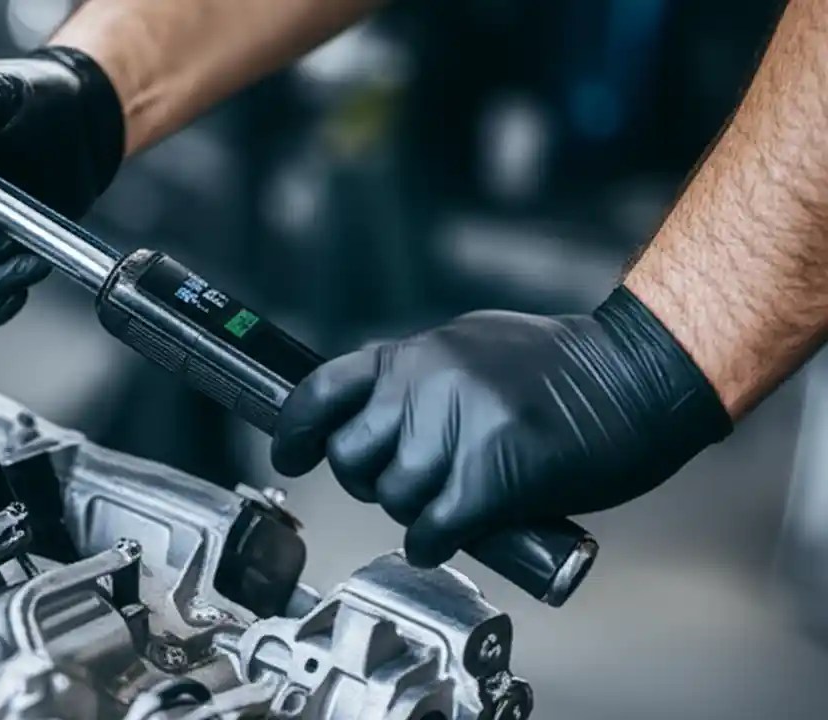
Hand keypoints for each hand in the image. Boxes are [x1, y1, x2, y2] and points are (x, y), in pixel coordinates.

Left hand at [271, 287, 732, 568]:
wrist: (634, 376)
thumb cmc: (560, 368)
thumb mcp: (470, 346)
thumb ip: (416, 377)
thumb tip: (376, 413)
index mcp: (414, 354)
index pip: (323, 390)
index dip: (296, 430)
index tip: (291, 453)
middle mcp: (424, 385)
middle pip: (352, 456)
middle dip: (366, 481)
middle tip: (398, 486)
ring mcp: (455, 429)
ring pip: (393, 496)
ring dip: (410, 514)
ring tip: (441, 507)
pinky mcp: (488, 476)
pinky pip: (432, 528)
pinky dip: (433, 543)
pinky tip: (446, 539)